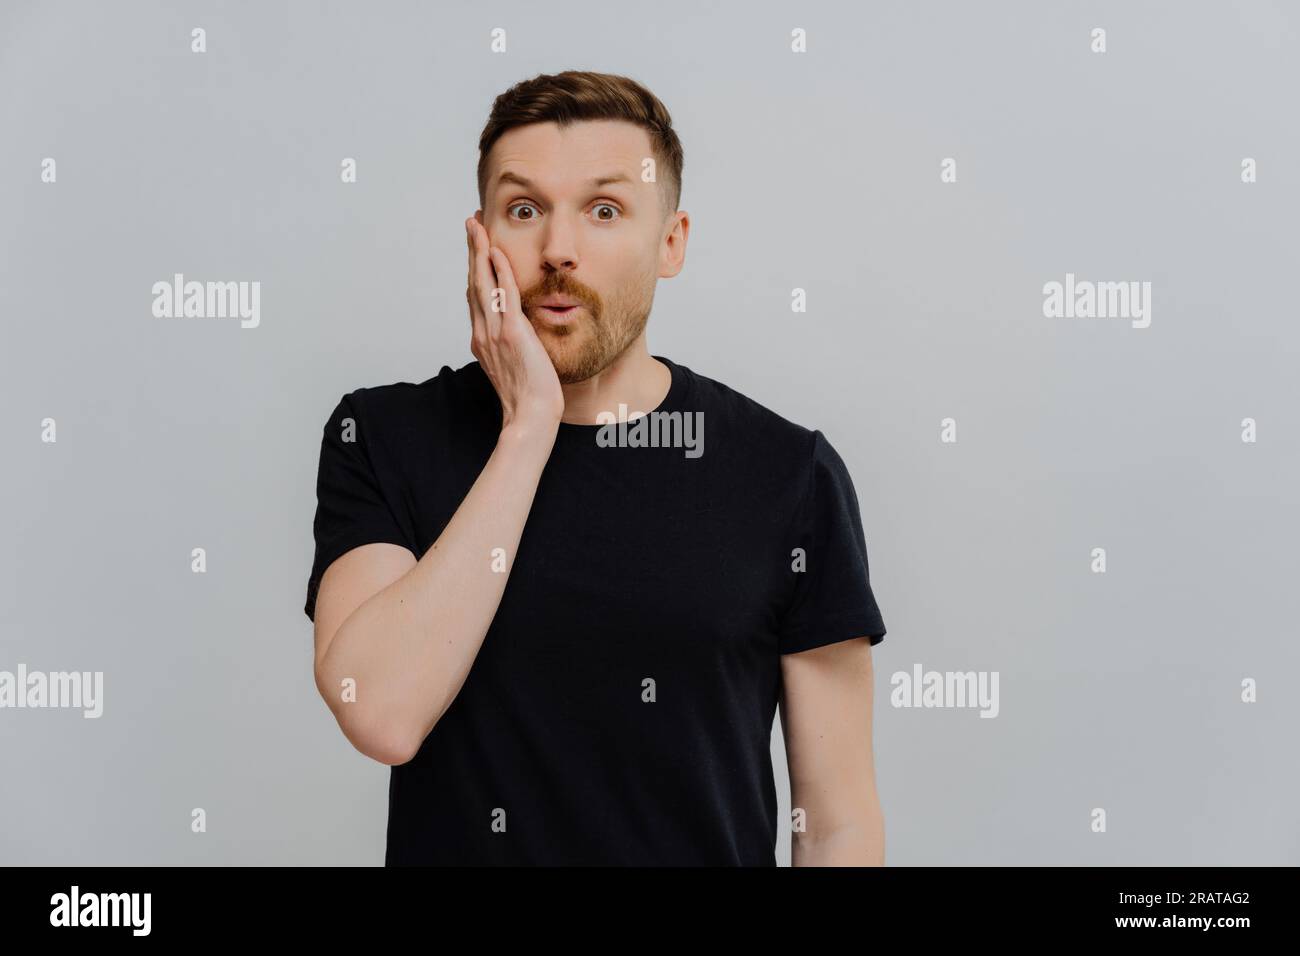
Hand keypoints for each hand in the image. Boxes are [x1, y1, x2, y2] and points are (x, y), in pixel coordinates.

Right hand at [465, 217, 563, 431]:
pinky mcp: (511, 333)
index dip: (474, 267)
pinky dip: (499, 271)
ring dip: (479, 250)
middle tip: (471, 222)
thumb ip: (513, 343)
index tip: (475, 245)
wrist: (530, 416)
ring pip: (482, 282)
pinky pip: (504, 295)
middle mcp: (482, 332)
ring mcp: (494, 332)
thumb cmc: (528, 397)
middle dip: (472, 249)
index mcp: (482, 339)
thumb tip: (519, 330)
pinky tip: (496, 252)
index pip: (475, 294)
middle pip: (473, 281)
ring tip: (477, 225)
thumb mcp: (516, 364)